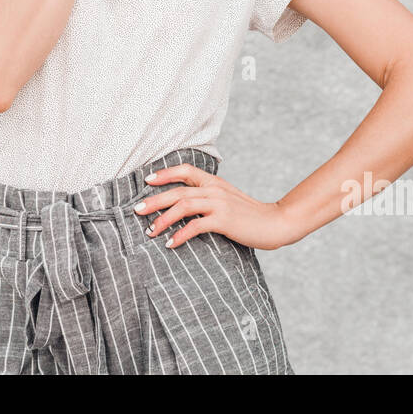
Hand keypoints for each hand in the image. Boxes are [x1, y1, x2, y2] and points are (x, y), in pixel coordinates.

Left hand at [134, 163, 300, 251]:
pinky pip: (196, 226)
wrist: (276, 222)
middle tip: (136, 210)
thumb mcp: (228, 200)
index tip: (147, 179)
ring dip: (163, 219)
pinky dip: (180, 235)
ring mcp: (219, 203)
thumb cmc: (250, 215)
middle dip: (154, 200)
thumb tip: (186, 204)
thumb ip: (209, 197)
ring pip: (183, 205)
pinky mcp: (224, 220)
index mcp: (214, 182)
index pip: (185, 169)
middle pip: (178, 190)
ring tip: (150, 231)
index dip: (165, 173)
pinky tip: (170, 244)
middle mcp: (214, 189)